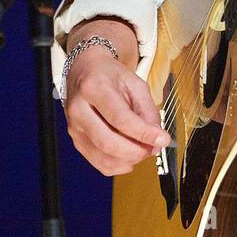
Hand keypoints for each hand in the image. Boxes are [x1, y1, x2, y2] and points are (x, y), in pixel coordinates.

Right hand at [63, 46, 171, 176]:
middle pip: (108, 142)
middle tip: (153, 148)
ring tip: (143, 150)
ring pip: (103, 157)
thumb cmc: (109, 75)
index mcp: (94, 88)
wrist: (84, 71)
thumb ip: (148, 110)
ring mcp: (74, 127)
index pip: (120, 118)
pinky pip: (98, 163)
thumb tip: (157, 138)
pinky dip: (118, 165)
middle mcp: (79, 109)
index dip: (143, 133)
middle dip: (136, 151)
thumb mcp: (135, 83)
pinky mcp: (76, 140)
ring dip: (129, 160)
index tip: (162, 139)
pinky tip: (129, 156)